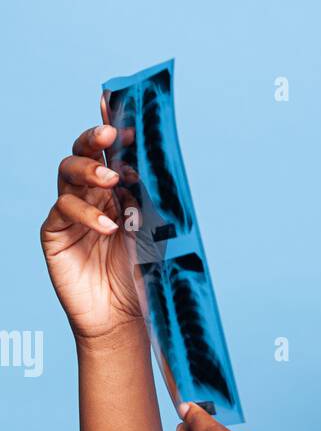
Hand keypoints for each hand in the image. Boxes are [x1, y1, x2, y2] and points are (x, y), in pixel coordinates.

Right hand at [39, 94, 143, 341]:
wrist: (123, 317)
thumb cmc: (141, 276)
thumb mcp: (154, 232)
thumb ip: (151, 199)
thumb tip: (156, 162)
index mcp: (117, 190)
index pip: (109, 151)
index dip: (110, 127)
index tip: (121, 112)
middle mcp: (91, 195)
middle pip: (82, 152)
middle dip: (93, 138)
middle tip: (110, 136)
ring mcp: (70, 212)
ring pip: (67, 172)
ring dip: (89, 170)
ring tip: (111, 180)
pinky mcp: (55, 234)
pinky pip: (62, 209)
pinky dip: (86, 213)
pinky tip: (108, 226)